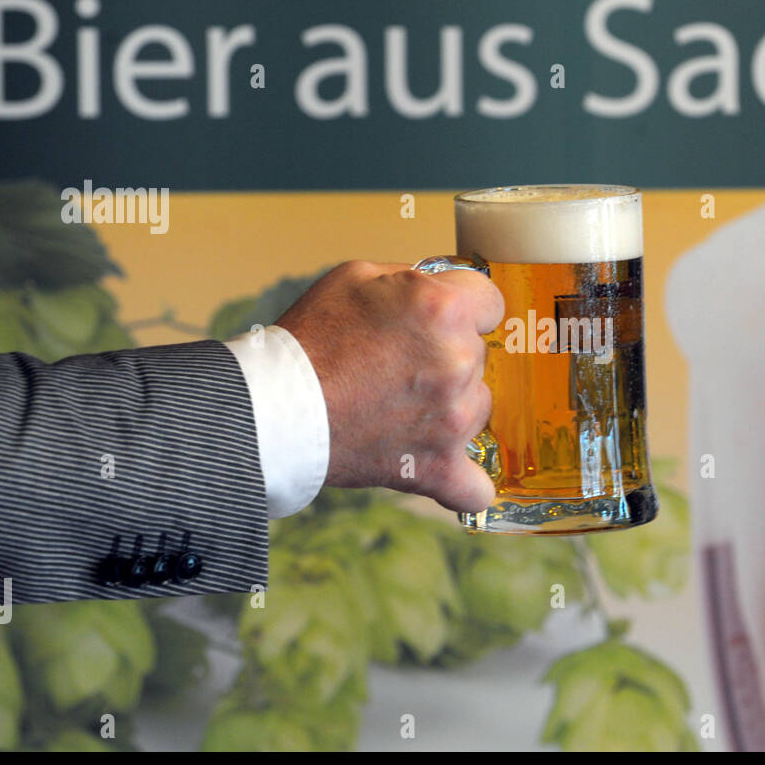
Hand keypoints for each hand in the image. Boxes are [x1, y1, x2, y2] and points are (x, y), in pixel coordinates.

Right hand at [275, 260, 503, 512]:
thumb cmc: (311, 338)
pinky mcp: (437, 466)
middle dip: (447, 355)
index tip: (441, 319)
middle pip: (479, 355)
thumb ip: (414, 282)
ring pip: (477, 406)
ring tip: (400, 404)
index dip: (465, 308)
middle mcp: (457, 361)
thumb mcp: (358, 277)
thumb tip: (442, 292)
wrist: (274, 408)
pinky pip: (476, 488)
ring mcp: (452, 419)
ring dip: (451, 405)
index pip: (490, 302)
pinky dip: (465, 482)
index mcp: (442, 309)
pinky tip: (453, 468)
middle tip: (398, 363)